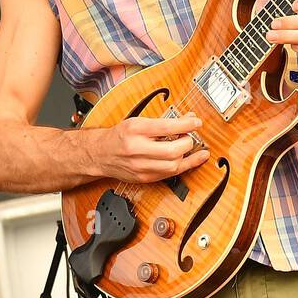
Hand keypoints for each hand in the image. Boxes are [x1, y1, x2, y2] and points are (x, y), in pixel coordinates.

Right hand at [87, 115, 208, 184]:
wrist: (101, 154)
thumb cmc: (120, 136)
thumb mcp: (137, 122)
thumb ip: (162, 122)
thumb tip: (187, 120)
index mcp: (135, 129)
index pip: (166, 127)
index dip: (186, 125)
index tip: (196, 122)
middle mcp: (137, 149)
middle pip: (172, 151)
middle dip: (188, 142)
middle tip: (190, 136)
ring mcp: (141, 166)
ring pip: (173, 165)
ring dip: (187, 156)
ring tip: (190, 146)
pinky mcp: (145, 178)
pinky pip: (170, 174)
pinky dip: (183, 166)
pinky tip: (192, 159)